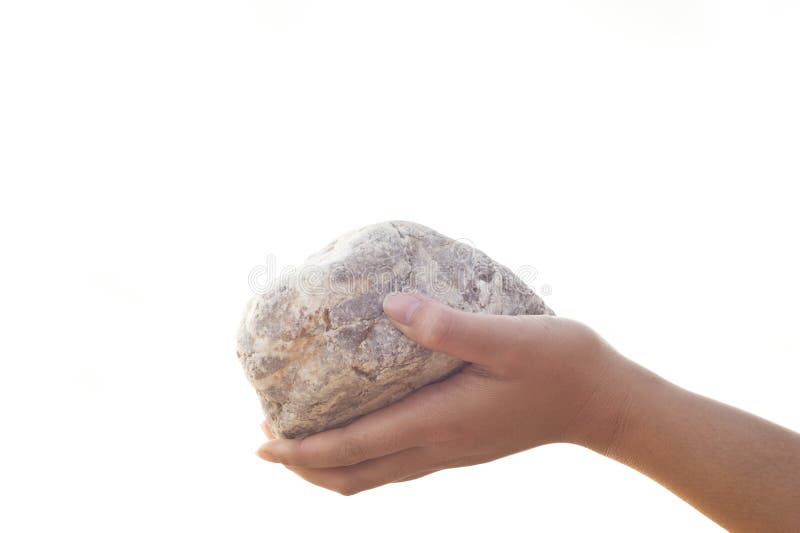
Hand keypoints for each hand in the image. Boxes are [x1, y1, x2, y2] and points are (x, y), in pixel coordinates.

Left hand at [255, 292, 630, 494]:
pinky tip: (361, 429)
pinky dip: (362, 456)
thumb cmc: (560, 365)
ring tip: (300, 442)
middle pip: (354, 475)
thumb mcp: (508, 338)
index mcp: (439, 421)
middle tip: (268, 442)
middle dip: (306, 465)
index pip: (354, 447)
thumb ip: (449, 327)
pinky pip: (396, 463)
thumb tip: (391, 307)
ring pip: (373, 475)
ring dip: (330, 464)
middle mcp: (438, 446)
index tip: (264, 444)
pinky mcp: (461, 445)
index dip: (303, 449)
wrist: (602, 402)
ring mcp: (450, 451)